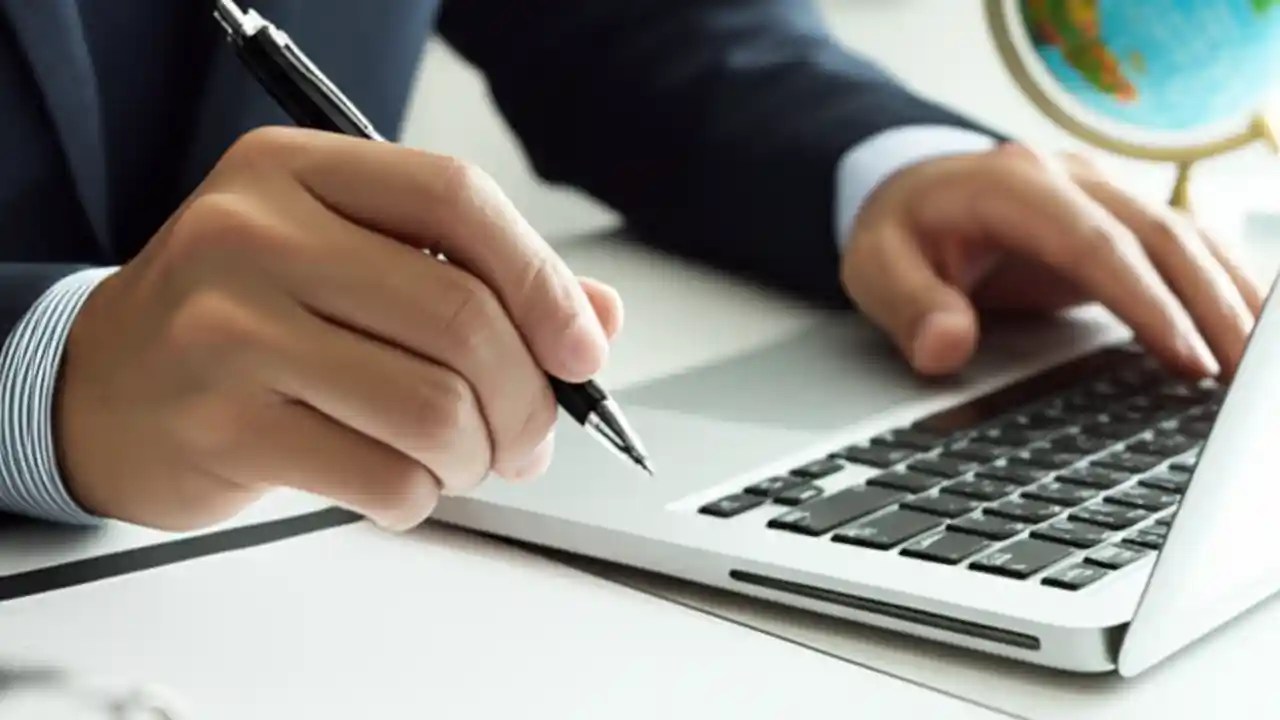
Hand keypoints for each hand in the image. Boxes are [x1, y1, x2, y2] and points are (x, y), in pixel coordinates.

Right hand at [57, 127, 621, 531]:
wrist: (106, 387)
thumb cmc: (244, 317)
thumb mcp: (348, 260)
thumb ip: (475, 276)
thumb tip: (596, 319)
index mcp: (298, 170)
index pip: (457, 200)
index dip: (542, 280)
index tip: (581, 348)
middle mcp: (255, 233)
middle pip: (461, 316)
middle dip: (529, 399)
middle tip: (533, 436)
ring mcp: (231, 328)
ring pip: (433, 408)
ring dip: (478, 455)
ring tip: (464, 459)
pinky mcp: (223, 424)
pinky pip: (384, 477)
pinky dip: (421, 496)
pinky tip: (402, 484)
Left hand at [842, 143, 1262, 377]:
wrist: (911, 191)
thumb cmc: (898, 231)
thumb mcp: (875, 267)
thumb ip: (908, 305)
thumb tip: (946, 345)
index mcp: (1013, 186)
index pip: (1095, 243)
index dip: (1144, 300)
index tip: (1182, 356)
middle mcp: (1070, 179)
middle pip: (1160, 236)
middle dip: (1210, 305)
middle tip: (1241, 376)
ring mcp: (1101, 194)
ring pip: (1186, 238)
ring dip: (1230, 296)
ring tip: (1258, 365)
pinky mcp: (1118, 220)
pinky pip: (1184, 246)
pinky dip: (1223, 282)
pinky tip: (1252, 322)